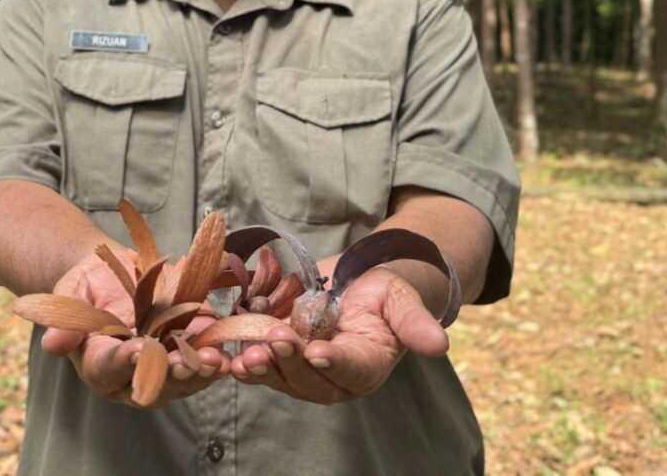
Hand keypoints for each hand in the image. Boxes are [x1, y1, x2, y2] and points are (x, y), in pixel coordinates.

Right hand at [40, 252, 231, 407]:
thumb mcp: (68, 294)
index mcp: (97, 363)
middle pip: (152, 382)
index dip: (124, 361)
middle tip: (188, 364)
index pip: (110, 368)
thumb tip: (52, 344)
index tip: (138, 349)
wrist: (108, 274)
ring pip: (181, 378)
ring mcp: (159, 366)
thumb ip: (65, 320)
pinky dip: (213, 355)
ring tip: (214, 360)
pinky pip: (200, 359)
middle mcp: (131, 374)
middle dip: (171, 373)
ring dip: (199, 371)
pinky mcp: (182, 351)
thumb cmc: (83, 287)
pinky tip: (227, 349)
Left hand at [230, 266, 448, 403]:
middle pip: (312, 380)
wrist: (358, 286)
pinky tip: (226, 358)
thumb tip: (440, 344)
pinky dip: (243, 364)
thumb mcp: (403, 299)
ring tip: (244, 356)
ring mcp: (306, 372)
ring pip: (283, 378)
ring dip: (262, 368)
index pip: (352, 369)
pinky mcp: (282, 360)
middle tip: (276, 340)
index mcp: (368, 365)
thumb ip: (416, 322)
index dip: (335, 362)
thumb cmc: (385, 293)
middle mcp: (336, 377)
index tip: (318, 351)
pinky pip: (262, 368)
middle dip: (291, 362)